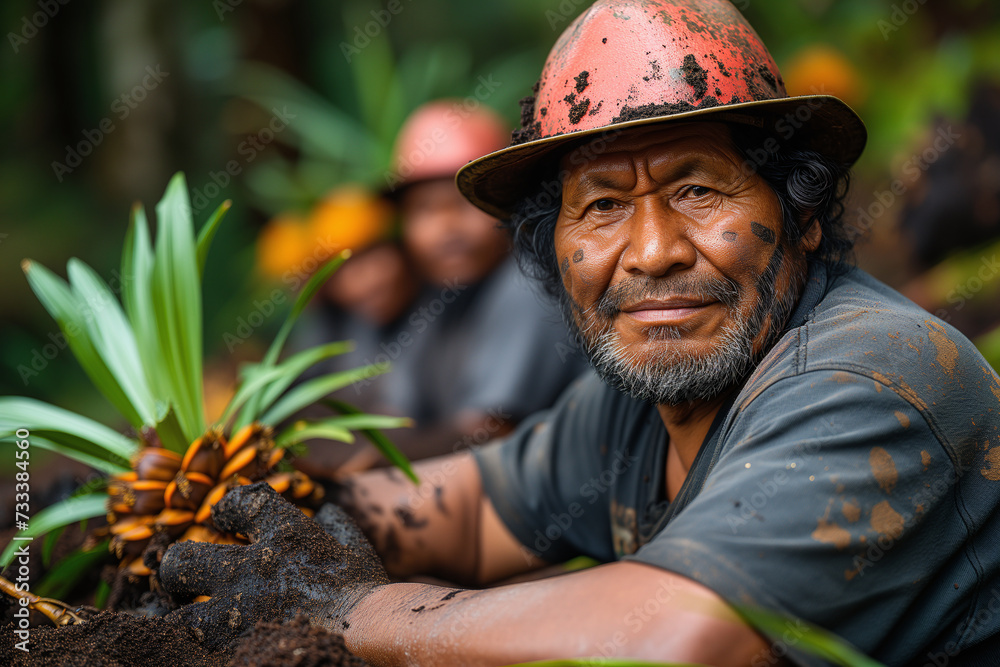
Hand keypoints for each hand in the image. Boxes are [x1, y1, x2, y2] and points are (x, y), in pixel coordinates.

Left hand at [159, 481, 387, 648]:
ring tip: (194, 622)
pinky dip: (199, 646)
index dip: (226, 507)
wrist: (369, 631)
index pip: (239, 502)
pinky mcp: (236, 645)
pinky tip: (205, 644)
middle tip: (190, 580)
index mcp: (282, 534)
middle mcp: (249, 567)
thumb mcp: (355, 548)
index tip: (225, 518)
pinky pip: (197, 646)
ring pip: (175, 613)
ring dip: (182, 618)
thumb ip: (337, 525)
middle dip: (179, 570)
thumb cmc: (365, 591)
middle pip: (181, 559)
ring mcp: (237, 610)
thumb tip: (327, 509)